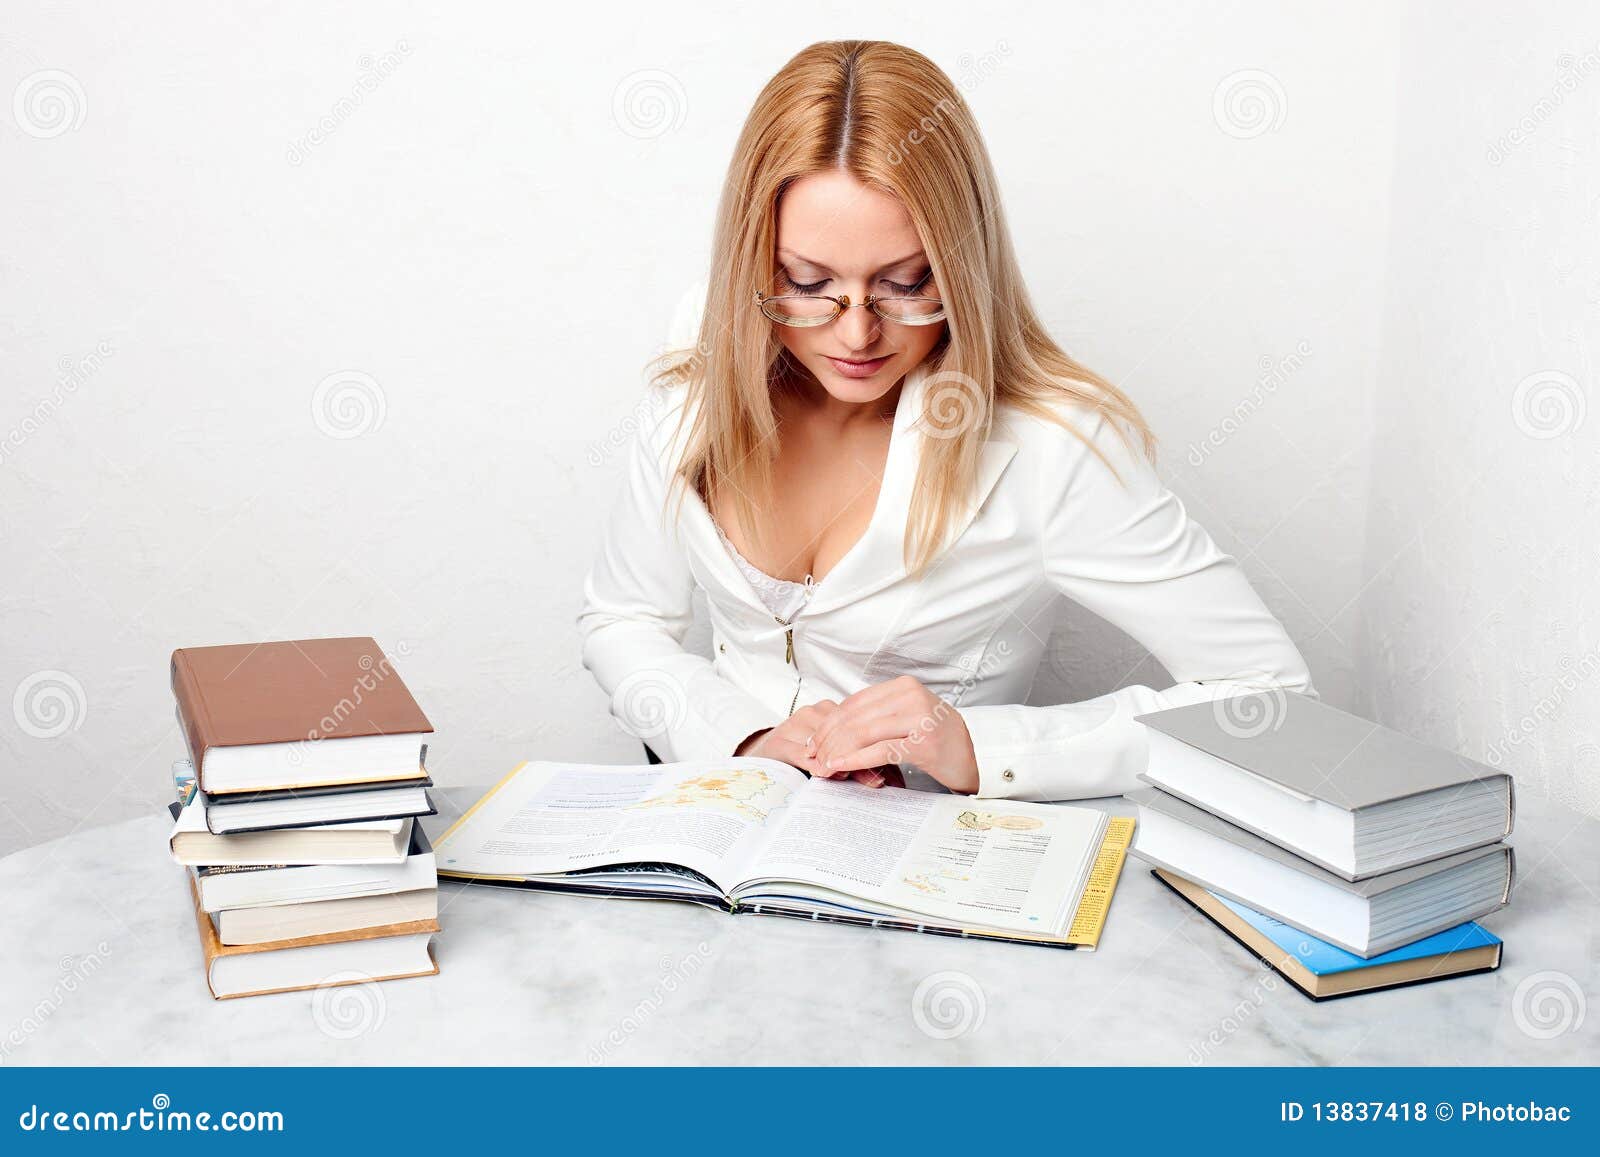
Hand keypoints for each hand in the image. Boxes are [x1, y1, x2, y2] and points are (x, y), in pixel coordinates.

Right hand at [735, 700, 904, 787]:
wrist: (769, 761)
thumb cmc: (812, 759)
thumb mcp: (842, 758)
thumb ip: (865, 763)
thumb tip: (894, 779)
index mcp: (837, 711)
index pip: (862, 724)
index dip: (880, 747)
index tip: (895, 771)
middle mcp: (818, 712)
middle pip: (845, 732)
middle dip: (864, 758)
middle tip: (880, 780)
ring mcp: (797, 725)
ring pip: (824, 742)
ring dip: (838, 761)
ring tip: (853, 778)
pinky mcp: (779, 741)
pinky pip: (800, 753)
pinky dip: (814, 764)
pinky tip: (825, 774)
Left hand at [807, 676, 979, 793]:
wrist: (978, 755)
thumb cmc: (940, 740)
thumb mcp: (908, 716)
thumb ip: (879, 715)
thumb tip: (837, 727)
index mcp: (903, 686)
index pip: (854, 703)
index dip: (829, 722)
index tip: (814, 740)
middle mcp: (910, 696)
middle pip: (854, 717)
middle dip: (828, 739)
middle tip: (813, 757)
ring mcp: (918, 718)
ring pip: (863, 732)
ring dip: (837, 750)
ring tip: (823, 765)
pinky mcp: (923, 743)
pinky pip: (880, 750)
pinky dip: (855, 758)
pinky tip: (840, 766)